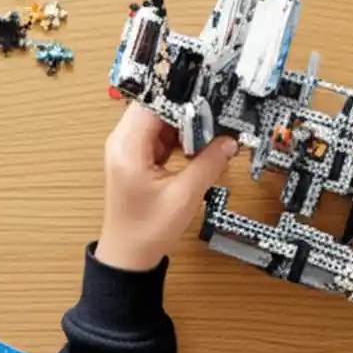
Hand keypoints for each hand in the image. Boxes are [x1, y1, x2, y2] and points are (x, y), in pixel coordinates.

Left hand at [95, 103, 238, 271]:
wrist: (129, 255)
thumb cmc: (148, 230)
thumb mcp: (185, 195)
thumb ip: (209, 164)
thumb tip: (230, 142)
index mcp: (128, 147)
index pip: (154, 104)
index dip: (182, 98)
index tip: (210, 97)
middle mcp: (122, 142)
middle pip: (157, 108)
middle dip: (188, 110)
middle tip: (218, 114)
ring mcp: (128, 149)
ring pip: (160, 121)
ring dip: (186, 125)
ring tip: (213, 131)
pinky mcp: (136, 158)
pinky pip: (160, 137)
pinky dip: (180, 138)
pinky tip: (199, 147)